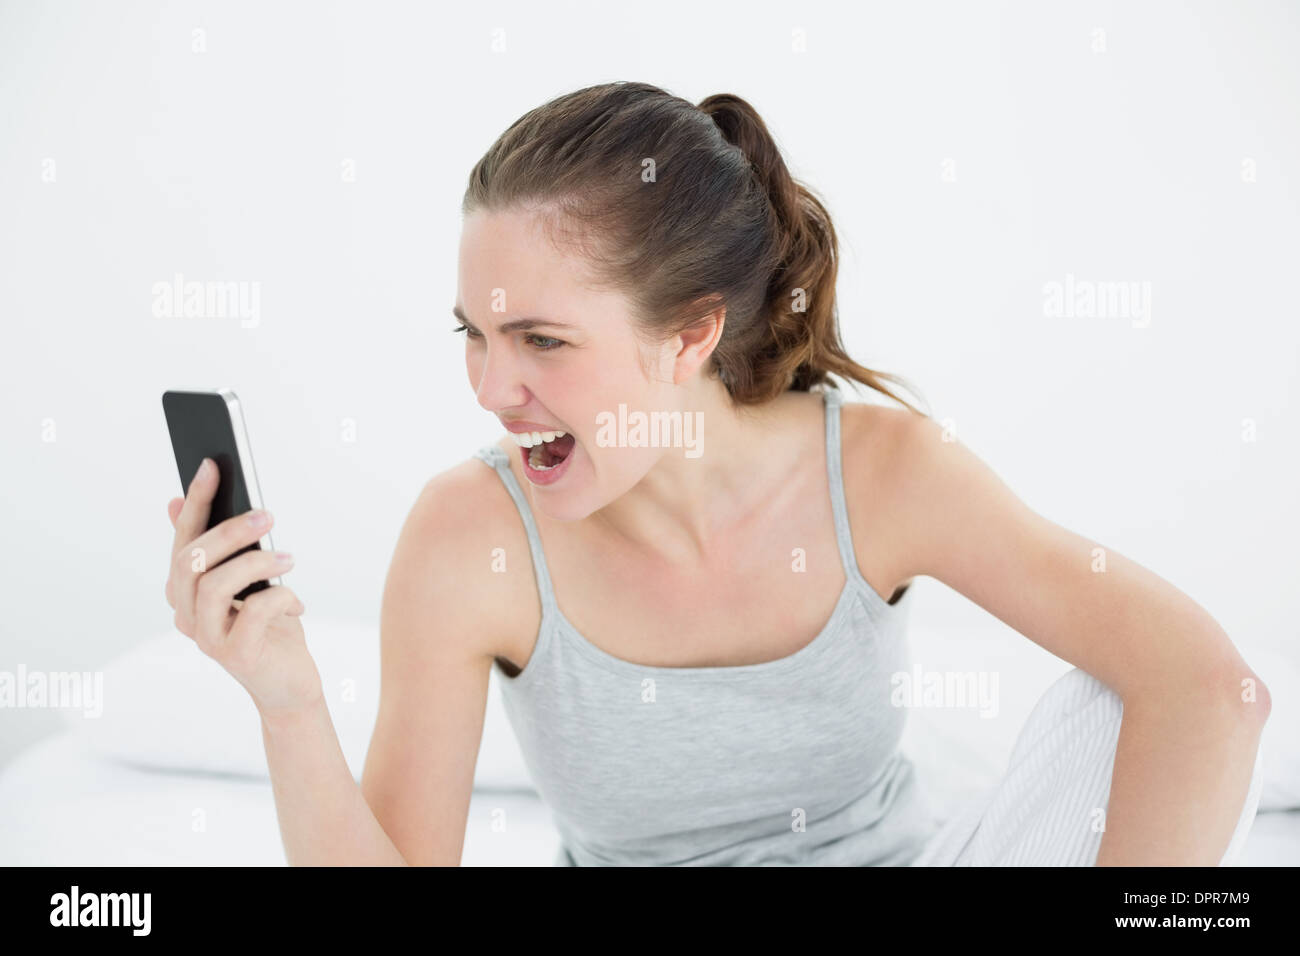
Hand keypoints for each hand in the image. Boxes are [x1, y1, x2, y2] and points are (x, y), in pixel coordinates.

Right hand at [164, 458, 321, 717]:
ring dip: (254, 563)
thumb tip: (175, 501)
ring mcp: (207, 639)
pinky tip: (295, 602)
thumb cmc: (270, 627)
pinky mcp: (236, 656)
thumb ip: (220, 548)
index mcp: (186, 592)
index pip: (183, 540)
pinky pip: (252, 614)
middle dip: (228, 531)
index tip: (212, 466)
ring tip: (287, 558)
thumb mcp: (248, 581)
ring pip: (214, 586)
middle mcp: (186, 615)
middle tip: (266, 514)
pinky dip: (279, 599)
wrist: (289, 684)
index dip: (196, 502)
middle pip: (191, 561)